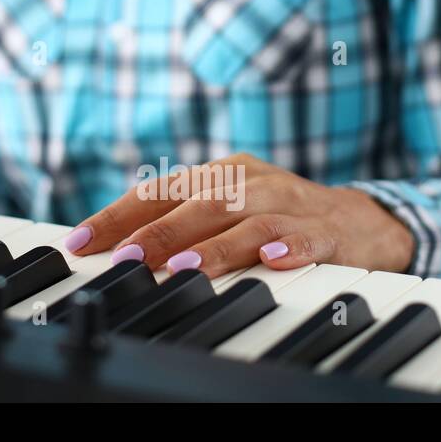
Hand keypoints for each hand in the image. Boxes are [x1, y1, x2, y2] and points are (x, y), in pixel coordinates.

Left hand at [65, 153, 414, 277]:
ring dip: (213, 244)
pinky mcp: (325, 233)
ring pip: (246, 220)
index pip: (158, 191)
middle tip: (123, 259)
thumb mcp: (224, 212)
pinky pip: (305, 238)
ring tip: (182, 266)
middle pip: (196, 204)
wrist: (359, 222)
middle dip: (155, 232)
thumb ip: (175, 226)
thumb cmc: (276, 218)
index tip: (81, 241)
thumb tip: (112, 252)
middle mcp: (249, 183)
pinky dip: (287, 247)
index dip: (117, 215)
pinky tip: (272, 259)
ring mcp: (288, 205)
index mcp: (218, 175)